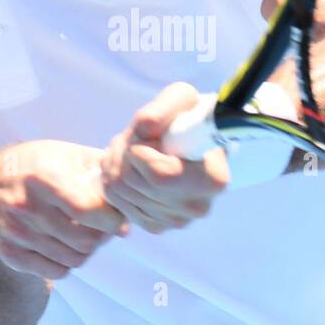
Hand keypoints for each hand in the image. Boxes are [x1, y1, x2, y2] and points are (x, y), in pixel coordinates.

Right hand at [0, 140, 128, 279]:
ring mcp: (13, 232)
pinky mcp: (8, 252)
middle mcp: (24, 207)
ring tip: (86, 233)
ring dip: (87, 250)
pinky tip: (66, 245)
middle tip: (104, 227)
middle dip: (103, 237)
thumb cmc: (41, 166)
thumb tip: (126, 222)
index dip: (112, 219)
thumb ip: (104, 180)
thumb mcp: (70, 157)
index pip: (87, 211)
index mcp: (41, 179)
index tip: (117, 217)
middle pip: (84, 241)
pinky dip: (68, 263)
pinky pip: (55, 272)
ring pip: (73, 260)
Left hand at [98, 82, 229, 233]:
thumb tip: (144, 129)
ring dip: (113, 164)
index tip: (142, 133)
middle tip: (129, 137)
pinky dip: (113, 182)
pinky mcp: (157, 226)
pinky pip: (117, 205)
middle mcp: (196, 207)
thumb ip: (164, 108)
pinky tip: (127, 167)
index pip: (159, 176)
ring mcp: (176, 221)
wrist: (193, 140)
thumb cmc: (189, 117)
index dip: (138, 151)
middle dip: (121, 153)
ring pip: (119, 193)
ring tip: (127, 148)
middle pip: (132, 183)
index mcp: (211, 180)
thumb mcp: (182, 99)